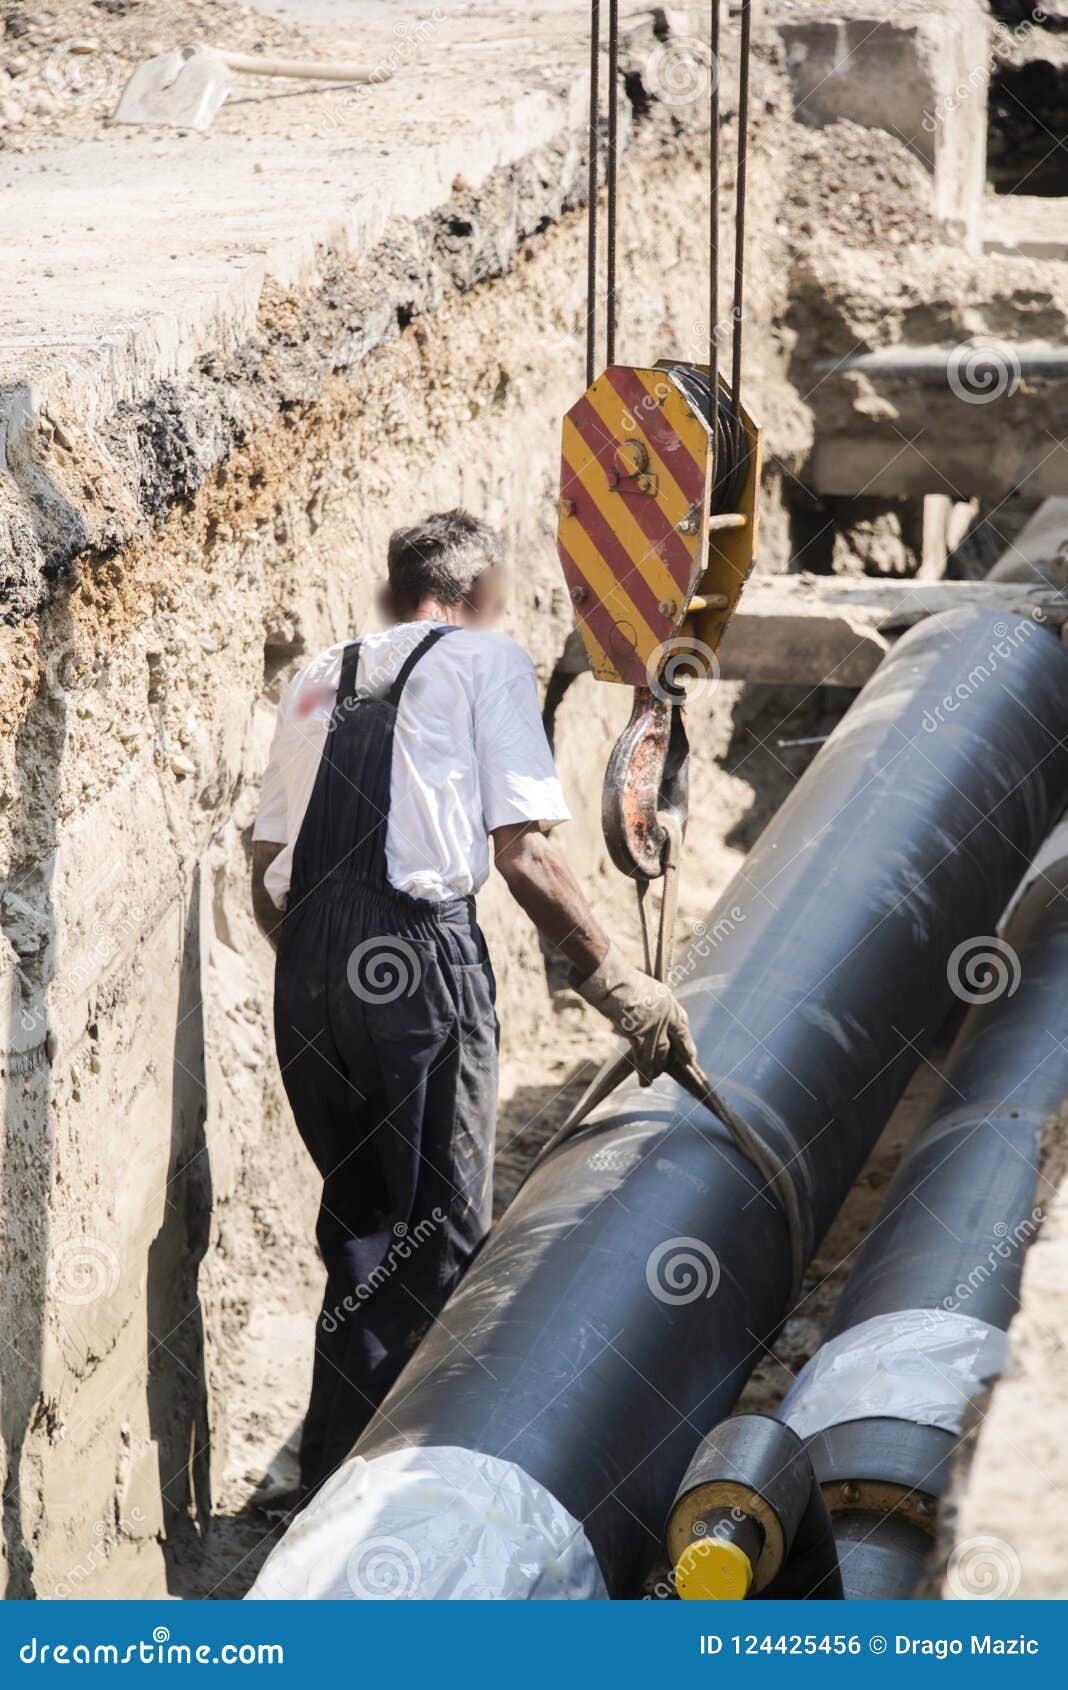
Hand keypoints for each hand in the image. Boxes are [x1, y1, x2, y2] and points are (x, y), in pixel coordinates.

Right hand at [573, 941, 696, 1082]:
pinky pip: (642, 1058)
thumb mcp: (648, 988)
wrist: (610, 980)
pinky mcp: (637, 1035)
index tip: (691, 1058)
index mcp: (669, 1004)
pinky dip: (642, 1070)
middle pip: (670, 1046)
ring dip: (654, 1069)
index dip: (687, 1046)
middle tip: (666, 1071)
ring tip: (650, 1080)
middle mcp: (665, 1017)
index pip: (683, 1029)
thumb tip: (657, 1019)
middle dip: (669, 1061)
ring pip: (657, 1056)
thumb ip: (657, 1005)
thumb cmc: (623, 980)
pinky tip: (643, 1080)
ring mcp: (652, 1027)